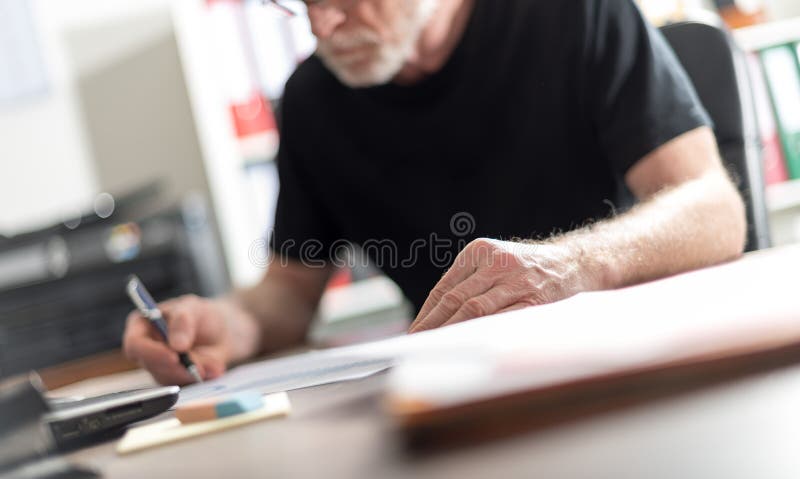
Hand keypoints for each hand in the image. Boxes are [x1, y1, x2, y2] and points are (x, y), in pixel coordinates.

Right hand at [123, 295, 258, 384]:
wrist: (223, 331)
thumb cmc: (202, 315)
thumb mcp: (193, 308)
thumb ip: (183, 322)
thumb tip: (177, 345)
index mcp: (141, 326)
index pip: (135, 344)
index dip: (152, 353)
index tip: (174, 356)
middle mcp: (146, 349)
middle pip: (151, 366)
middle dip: (177, 368)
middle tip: (200, 368)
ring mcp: (159, 367)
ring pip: (168, 379)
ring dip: (192, 374)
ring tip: (213, 364)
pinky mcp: (174, 380)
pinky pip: (182, 386)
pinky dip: (199, 379)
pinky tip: (214, 370)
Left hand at [409, 239, 595, 332]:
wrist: (573, 263)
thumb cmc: (525, 270)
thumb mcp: (494, 262)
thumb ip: (469, 283)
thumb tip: (434, 319)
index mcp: (480, 250)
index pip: (445, 288)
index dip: (427, 314)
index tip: (414, 333)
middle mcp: (497, 262)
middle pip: (456, 300)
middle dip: (434, 326)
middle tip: (418, 347)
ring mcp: (517, 280)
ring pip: (476, 310)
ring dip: (453, 333)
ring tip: (438, 351)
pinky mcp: (535, 299)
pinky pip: (503, 321)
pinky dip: (483, 335)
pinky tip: (471, 347)